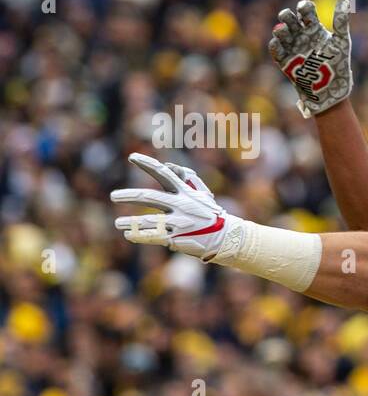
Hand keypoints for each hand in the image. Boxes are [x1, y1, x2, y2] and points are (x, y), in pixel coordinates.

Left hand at [112, 153, 239, 260]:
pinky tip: (128, 234)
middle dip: (129, 196)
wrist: (226, 237)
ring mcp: (178, 222)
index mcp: (185, 192)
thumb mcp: (203, 193)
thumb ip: (187, 177)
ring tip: (117, 223)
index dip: (147, 163)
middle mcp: (180, 205)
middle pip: (149, 196)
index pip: (164, 173)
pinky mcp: (176, 238)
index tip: (132, 157)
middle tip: (113, 196)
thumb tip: (168, 166)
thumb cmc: (211, 214)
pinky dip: (139, 235)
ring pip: (148, 220)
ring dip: (130, 221)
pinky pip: (153, 236)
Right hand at [269, 0, 353, 117]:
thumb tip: (345, 0)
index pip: (305, 11)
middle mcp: (301, 35)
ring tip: (284, 31)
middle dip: (287, 15)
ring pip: (280, 31)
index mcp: (314, 28)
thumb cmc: (338, 65)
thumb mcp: (341, 42)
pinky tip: (278, 43)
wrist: (331, 90)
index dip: (303, 7)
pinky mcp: (285, 61)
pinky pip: (275, 49)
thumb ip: (341, 22)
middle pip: (289, 18)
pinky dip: (275, 45)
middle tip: (290, 19)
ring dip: (280, 29)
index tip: (305, 10)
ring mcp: (292, 47)